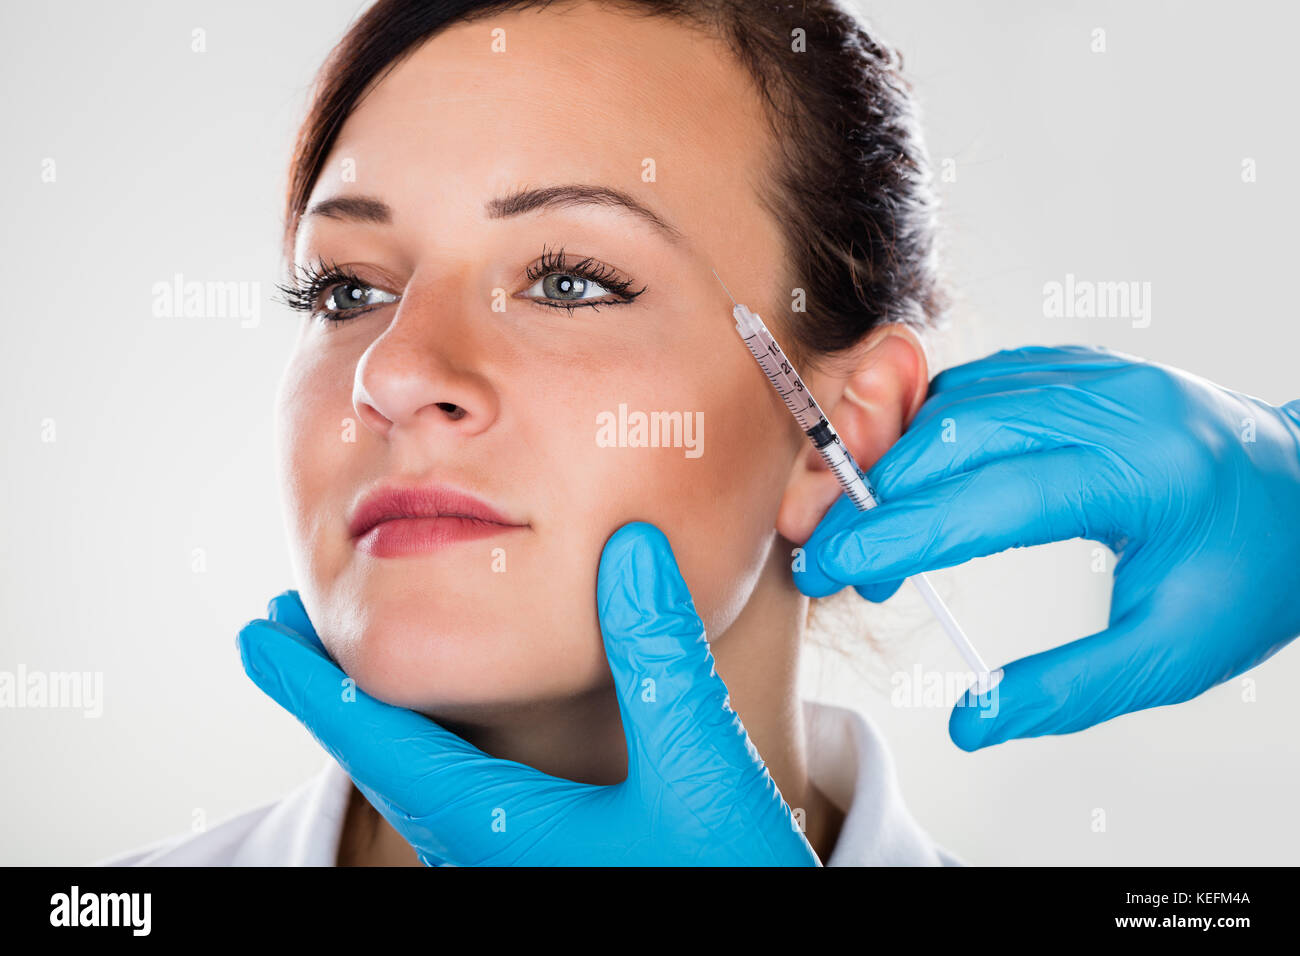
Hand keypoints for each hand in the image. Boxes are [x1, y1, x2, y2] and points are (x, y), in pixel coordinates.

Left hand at [238, 521, 818, 865]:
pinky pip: (459, 806)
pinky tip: (451, 739)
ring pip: (420, 788)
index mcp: (502, 831)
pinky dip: (428, 753)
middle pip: (383, 766)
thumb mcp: (700, 766)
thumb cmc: (729, 879)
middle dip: (328, 696)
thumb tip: (628, 546)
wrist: (760, 941)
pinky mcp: (550, 868)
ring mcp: (516, 868)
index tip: (254, 633)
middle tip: (280, 634)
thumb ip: (661, 656)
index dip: (313, 683)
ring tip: (351, 672)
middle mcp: (491, 857)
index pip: (381, 745)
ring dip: (376, 723)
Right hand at [794, 345, 1299, 749]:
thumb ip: (1068, 689)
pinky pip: (979, 384)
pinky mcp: (1079, 366)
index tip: (830, 568)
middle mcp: (1113, 405)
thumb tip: (971, 720)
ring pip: (956, 401)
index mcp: (1141, 473)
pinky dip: (929, 430)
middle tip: (830, 557)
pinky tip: (916, 476)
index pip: (985, 499)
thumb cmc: (1255, 571)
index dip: (893, 536)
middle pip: (953, 435)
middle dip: (873, 498)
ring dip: (894, 462)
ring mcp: (1094, 374)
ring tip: (873, 530)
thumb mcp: (1175, 654)